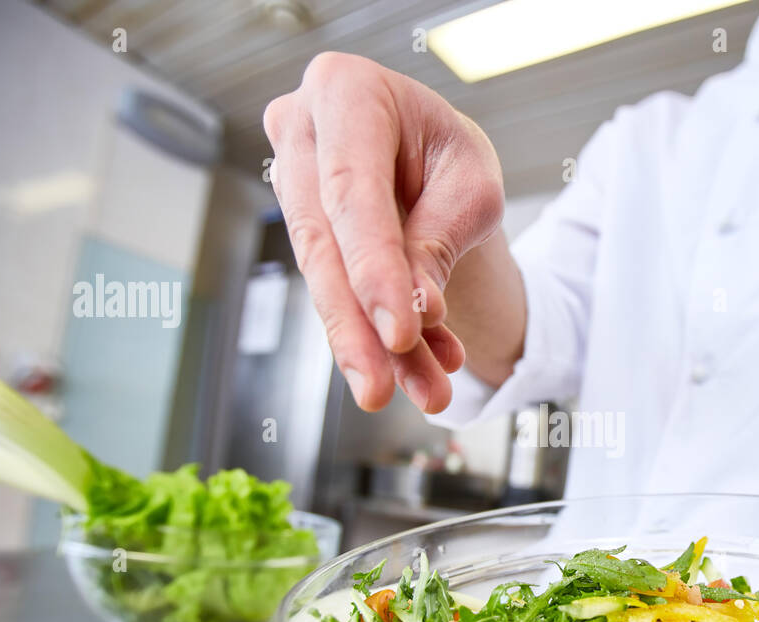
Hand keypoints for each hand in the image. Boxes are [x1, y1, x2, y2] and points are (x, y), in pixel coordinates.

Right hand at [263, 53, 504, 412]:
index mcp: (345, 91)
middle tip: (380, 390)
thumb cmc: (446, 150)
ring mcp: (289, 183)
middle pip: (323, 245)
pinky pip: (335, 295)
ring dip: (371, 348)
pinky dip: (381, 341)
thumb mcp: (469, 180)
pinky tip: (423, 371)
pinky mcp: (299, 233)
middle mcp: (301, 132)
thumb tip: (418, 308)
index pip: (351, 192)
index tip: (398, 332)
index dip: (371, 269)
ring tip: (420, 393)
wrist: (425, 155)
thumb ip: (439, 238)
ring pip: (324, 281)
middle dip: (356, 328)